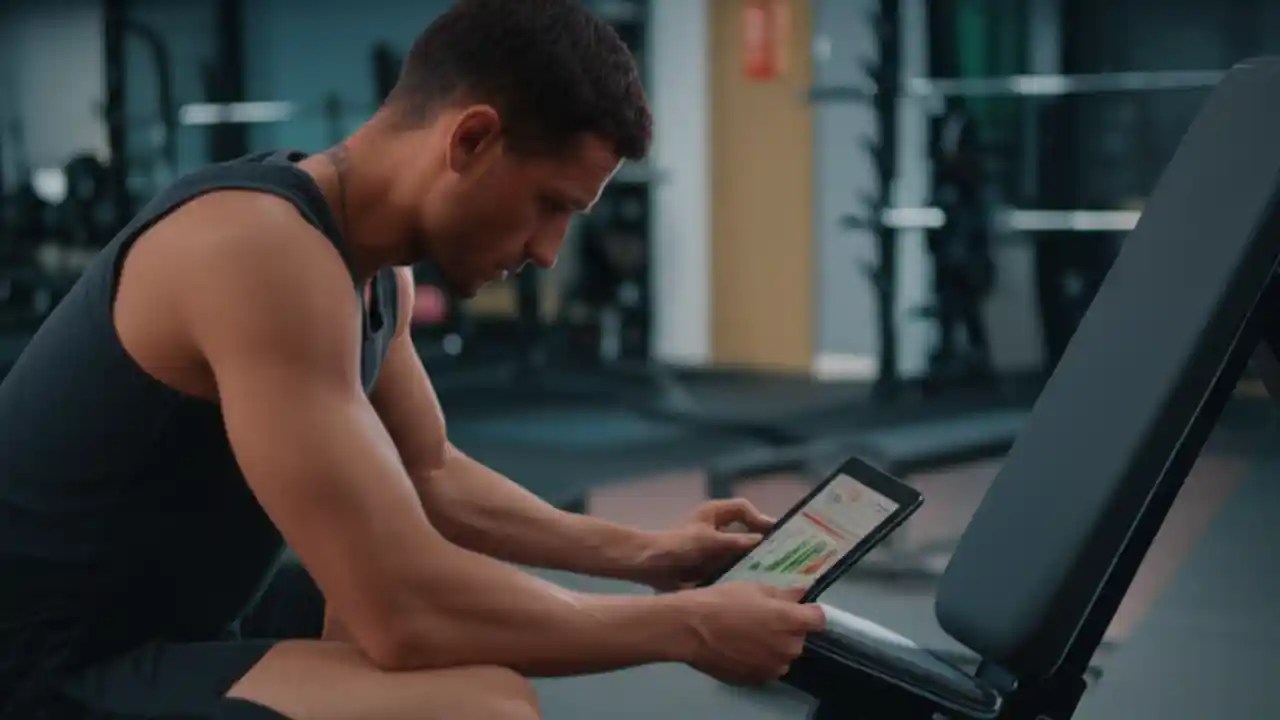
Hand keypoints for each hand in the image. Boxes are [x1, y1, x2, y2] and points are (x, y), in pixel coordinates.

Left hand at [637, 498, 776, 591]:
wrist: (647, 564)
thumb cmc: (676, 545)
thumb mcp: (707, 542)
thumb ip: (734, 541)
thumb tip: (759, 540)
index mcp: (714, 514)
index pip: (743, 509)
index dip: (760, 518)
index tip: (776, 533)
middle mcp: (715, 527)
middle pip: (745, 529)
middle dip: (761, 540)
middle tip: (782, 553)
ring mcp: (711, 545)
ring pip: (739, 549)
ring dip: (752, 558)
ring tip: (773, 571)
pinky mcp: (707, 562)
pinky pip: (729, 564)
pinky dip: (740, 571)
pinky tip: (752, 583)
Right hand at [682, 583, 826, 685]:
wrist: (690, 629)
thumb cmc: (722, 601)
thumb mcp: (753, 588)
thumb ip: (783, 593)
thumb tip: (801, 591)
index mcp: (792, 621)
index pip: (819, 619)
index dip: (809, 612)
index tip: (796, 607)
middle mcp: (789, 648)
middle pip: (799, 637)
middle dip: (788, 629)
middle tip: (763, 618)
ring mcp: (773, 667)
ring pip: (783, 655)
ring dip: (774, 646)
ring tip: (748, 635)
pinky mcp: (757, 680)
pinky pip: (766, 667)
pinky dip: (759, 659)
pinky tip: (739, 648)